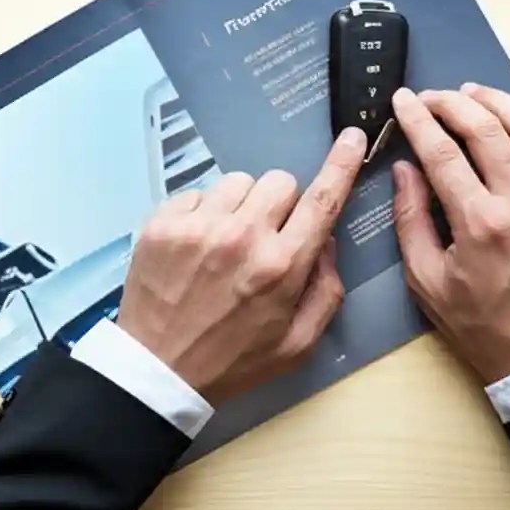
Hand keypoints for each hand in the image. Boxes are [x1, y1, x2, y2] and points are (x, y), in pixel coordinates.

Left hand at [117, 128, 367, 402]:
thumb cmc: (232, 362)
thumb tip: (327, 241)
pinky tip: (196, 248)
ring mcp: (199, 226)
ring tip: (225, 244)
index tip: (352, 137)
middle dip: (281, 205)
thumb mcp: (297, 344)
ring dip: (240, 206)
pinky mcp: (163, 223)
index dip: (343, 163)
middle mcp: (243, 237)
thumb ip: (326, 291)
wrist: (157, 372)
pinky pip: (197, 192)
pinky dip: (203, 213)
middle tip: (266, 238)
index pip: (323, 199)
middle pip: (281, 181)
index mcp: (282, 267)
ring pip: (239, 182)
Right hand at [389, 84, 509, 384]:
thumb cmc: (483, 326)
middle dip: (452, 103)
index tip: (404, 101)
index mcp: (480, 224)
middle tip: (431, 96)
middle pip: (487, 128)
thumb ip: (411, 220)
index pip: (443, 152)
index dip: (419, 119)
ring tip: (474, 94)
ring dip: (500, 101)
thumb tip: (405, 170)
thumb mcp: (427, 282)